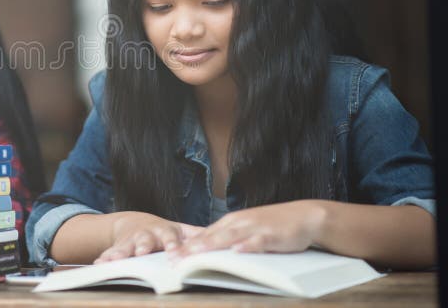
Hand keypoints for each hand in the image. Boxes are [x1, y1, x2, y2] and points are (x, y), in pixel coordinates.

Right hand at [95, 211, 203, 263]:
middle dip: (144, 246)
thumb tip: (221, 239)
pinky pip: (110, 253)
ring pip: (126, 247)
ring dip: (121, 253)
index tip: (175, 253)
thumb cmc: (164, 231)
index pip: (171, 237)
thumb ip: (197, 235)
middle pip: (145, 240)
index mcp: (165, 232)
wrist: (135, 223)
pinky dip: (105, 258)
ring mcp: (131, 241)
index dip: (172, 245)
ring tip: (115, 260)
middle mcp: (147, 235)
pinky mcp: (118, 247)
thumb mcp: (180, 230)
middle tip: (142, 252)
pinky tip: (99, 264)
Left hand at [171, 200, 326, 257]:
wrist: (304, 216)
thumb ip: (227, 237)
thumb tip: (205, 248)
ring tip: (196, 254)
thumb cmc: (272, 225)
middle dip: (192, 248)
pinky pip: (257, 241)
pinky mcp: (271, 235)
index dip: (187, 245)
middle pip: (211, 236)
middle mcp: (239, 223)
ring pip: (229, 237)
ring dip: (212, 246)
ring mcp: (254, 228)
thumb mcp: (246, 228)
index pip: (204, 235)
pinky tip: (238, 251)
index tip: (170, 255)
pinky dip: (247, 246)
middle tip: (175, 258)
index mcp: (231, 222)